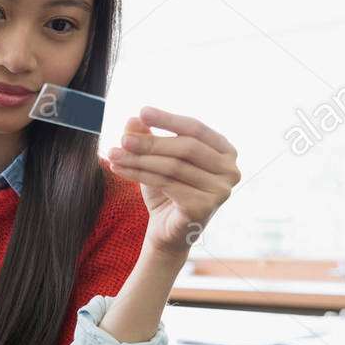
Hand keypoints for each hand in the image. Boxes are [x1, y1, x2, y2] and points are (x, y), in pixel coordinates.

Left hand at [105, 107, 240, 258]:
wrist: (168, 232)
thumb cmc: (167, 192)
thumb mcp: (157, 159)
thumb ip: (150, 137)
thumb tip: (133, 119)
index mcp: (226, 152)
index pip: (196, 128)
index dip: (168, 119)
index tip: (142, 112)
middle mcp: (230, 170)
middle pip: (186, 147)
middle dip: (151, 141)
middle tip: (123, 138)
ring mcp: (220, 191)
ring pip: (173, 166)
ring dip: (140, 158)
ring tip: (114, 153)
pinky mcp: (203, 207)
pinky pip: (166, 183)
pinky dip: (139, 174)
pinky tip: (119, 168)